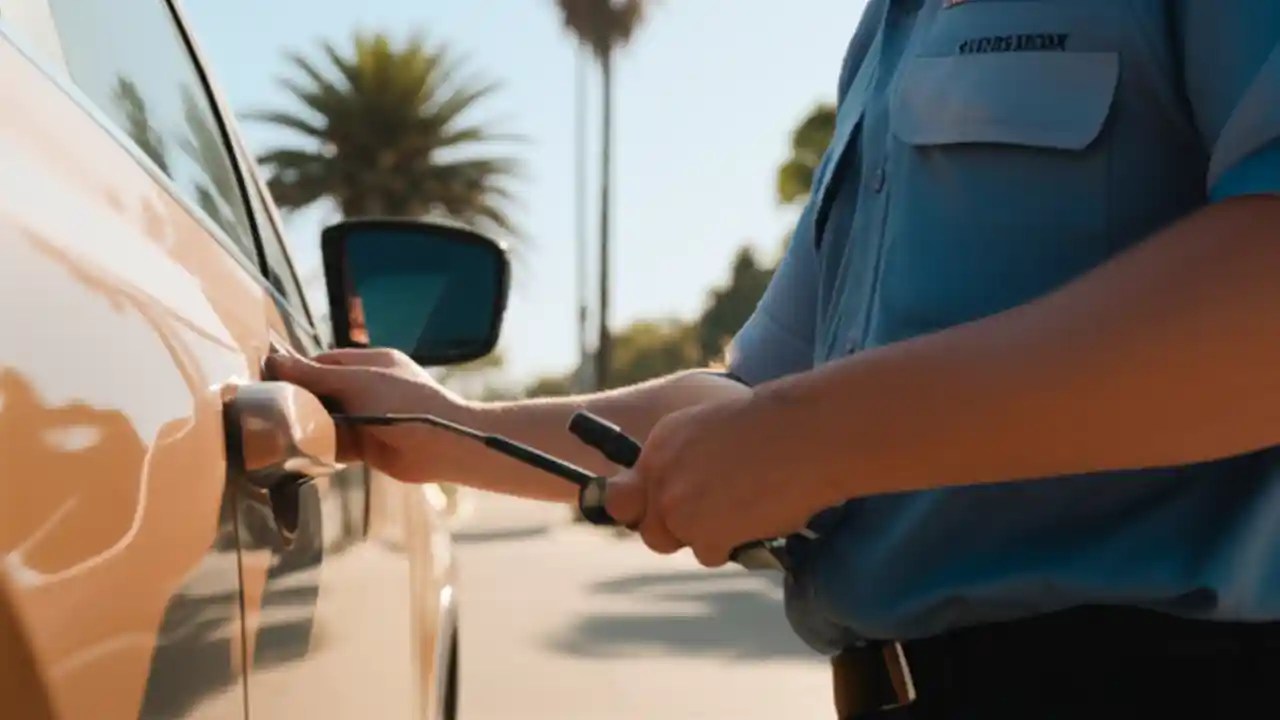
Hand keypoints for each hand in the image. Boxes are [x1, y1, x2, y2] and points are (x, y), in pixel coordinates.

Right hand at [266, 348, 472, 483]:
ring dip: (309, 426)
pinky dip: (322, 447)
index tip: (269, 382)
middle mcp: (368, 388)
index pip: (323, 362)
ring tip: (277, 432)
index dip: (298, 372)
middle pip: (323, 392)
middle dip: (301, 401)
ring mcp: (369, 417)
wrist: (440, 443)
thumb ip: (314, 375)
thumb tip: (273, 360)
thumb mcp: (355, 382)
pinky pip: (339, 444)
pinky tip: (300, 451)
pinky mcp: (369, 446)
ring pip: (329, 419)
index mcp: (370, 363)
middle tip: (268, 411)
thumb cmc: (402, 402)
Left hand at [604, 391, 834, 566]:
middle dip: (677, 530)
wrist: (804, 435)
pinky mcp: (702, 533)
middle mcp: (659, 475)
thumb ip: (687, 461)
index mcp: (661, 443)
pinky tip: (755, 519)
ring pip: (677, 542)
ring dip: (706, 537)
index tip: (673, 510)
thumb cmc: (775, 429)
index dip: (653, 507)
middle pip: (648, 528)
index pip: (628, 493)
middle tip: (712, 519)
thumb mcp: (713, 430)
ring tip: (743, 511)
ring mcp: (677, 506)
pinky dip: (732, 544)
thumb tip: (682, 497)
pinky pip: (708, 554)